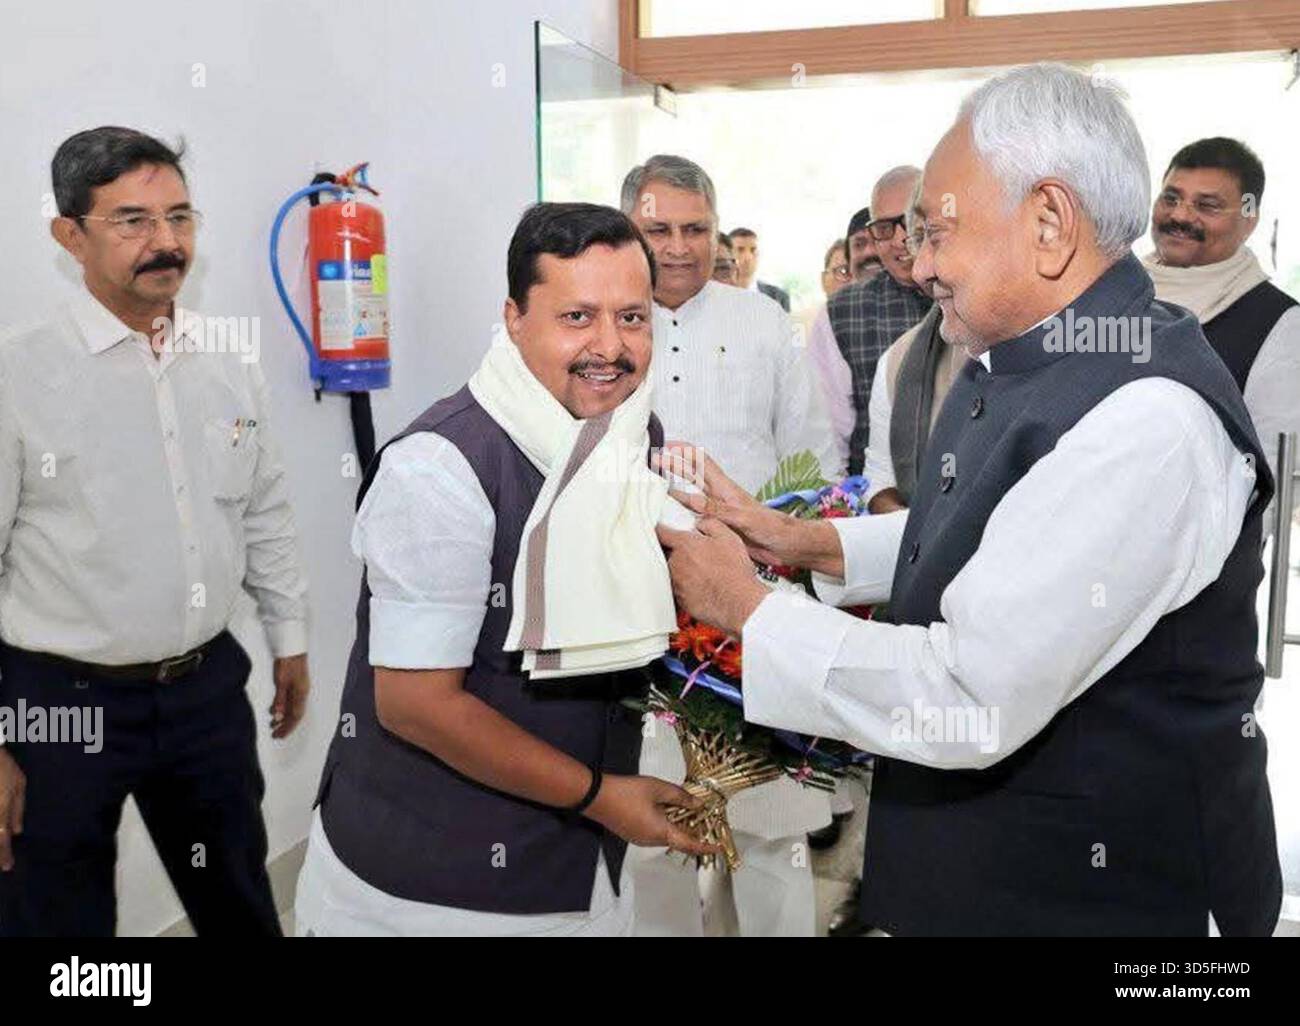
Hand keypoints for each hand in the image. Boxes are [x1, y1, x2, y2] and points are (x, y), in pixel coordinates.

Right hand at [0, 748, 25, 871]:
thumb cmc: (4, 768)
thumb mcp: (19, 785)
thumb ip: (18, 809)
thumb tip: (17, 831)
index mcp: (1, 808)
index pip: (2, 837)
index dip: (4, 854)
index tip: (7, 867)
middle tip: (3, 866)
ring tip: (0, 856)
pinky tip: (0, 835)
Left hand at [271, 653, 309, 738]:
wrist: (291, 647)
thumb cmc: (287, 663)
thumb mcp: (281, 682)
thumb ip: (280, 699)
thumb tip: (277, 716)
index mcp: (301, 693)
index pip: (295, 716)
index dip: (287, 727)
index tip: (278, 736)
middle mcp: (302, 693)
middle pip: (295, 714)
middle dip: (286, 726)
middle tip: (275, 735)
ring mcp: (299, 688)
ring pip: (292, 707)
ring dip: (283, 718)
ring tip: (273, 725)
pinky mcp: (294, 683)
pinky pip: (290, 701)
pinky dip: (283, 708)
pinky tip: (274, 710)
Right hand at [586, 774, 721, 856]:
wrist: (595, 797)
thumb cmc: (627, 792)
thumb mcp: (657, 789)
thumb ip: (680, 797)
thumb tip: (698, 804)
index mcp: (661, 832)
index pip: (689, 845)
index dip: (706, 847)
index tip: (718, 848)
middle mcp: (651, 841)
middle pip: (677, 840)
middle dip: (692, 832)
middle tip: (704, 820)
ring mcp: (640, 839)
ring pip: (665, 836)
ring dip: (677, 827)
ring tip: (686, 811)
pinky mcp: (631, 834)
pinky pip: (654, 834)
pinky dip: (664, 826)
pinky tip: (665, 810)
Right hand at [654, 442, 797, 565]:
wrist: (786, 545)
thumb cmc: (771, 528)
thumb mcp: (744, 517)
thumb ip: (719, 510)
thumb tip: (693, 501)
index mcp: (725, 489)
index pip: (701, 463)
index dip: (683, 451)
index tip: (665, 445)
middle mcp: (718, 498)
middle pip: (691, 475)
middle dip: (672, 466)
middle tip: (650, 463)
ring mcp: (717, 512)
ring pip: (689, 497)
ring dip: (672, 491)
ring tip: (651, 489)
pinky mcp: (718, 527)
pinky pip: (694, 518)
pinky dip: (680, 516)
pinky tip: (669, 520)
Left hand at [657, 517, 770, 636]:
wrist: (739, 603)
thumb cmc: (735, 571)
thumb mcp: (728, 538)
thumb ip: (710, 524)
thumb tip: (700, 523)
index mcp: (684, 545)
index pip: (661, 532)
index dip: (662, 529)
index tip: (663, 530)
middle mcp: (675, 563)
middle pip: (665, 553)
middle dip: (675, 552)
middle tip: (694, 554)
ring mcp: (676, 583)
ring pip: (672, 572)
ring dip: (681, 570)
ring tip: (701, 573)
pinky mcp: (680, 600)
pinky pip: (678, 589)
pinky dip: (686, 587)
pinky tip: (702, 587)